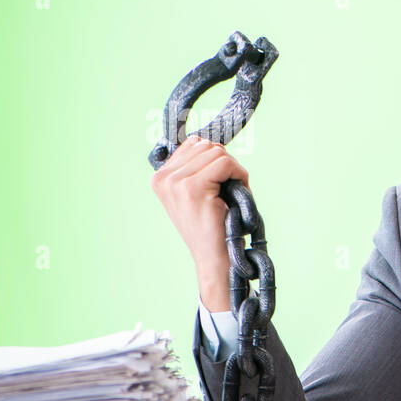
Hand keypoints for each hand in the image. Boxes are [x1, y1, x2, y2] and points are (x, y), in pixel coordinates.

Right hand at [150, 135, 251, 310]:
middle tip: (231, 189)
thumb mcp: (199, 193)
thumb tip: (212, 142)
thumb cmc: (214, 226)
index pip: (195, 144)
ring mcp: (175, 182)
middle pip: (206, 145)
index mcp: (161, 177)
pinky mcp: (192, 188)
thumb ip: (198, 168)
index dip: (216, 160)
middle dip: (226, 164)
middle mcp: (163, 177)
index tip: (221, 184)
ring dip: (234, 171)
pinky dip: (239, 175)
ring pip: (216, 152)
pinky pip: (225, 163)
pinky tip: (238, 193)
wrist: (214, 258)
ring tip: (233, 194)